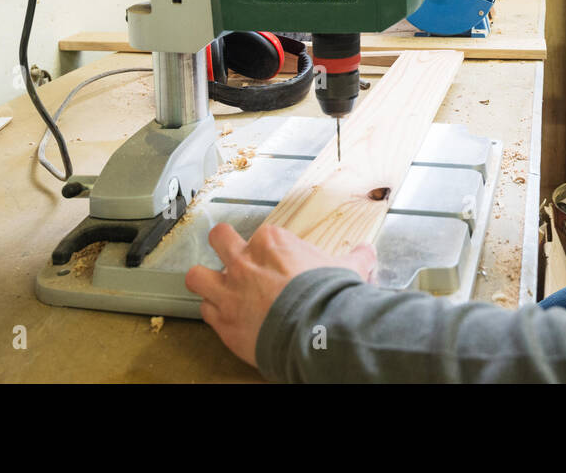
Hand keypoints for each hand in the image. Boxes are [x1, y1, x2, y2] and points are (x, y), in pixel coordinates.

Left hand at [184, 223, 376, 369]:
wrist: (313, 330)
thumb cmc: (327, 296)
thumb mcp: (348, 269)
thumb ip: (355, 258)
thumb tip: (368, 251)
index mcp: (273, 243)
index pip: (263, 235)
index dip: (269, 248)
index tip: (279, 260)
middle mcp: (245, 261)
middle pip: (219, 238)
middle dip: (223, 244)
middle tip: (233, 256)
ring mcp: (229, 290)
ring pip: (197, 275)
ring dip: (205, 280)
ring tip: (215, 287)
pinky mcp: (222, 320)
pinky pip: (204, 310)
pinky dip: (213, 313)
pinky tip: (224, 317)